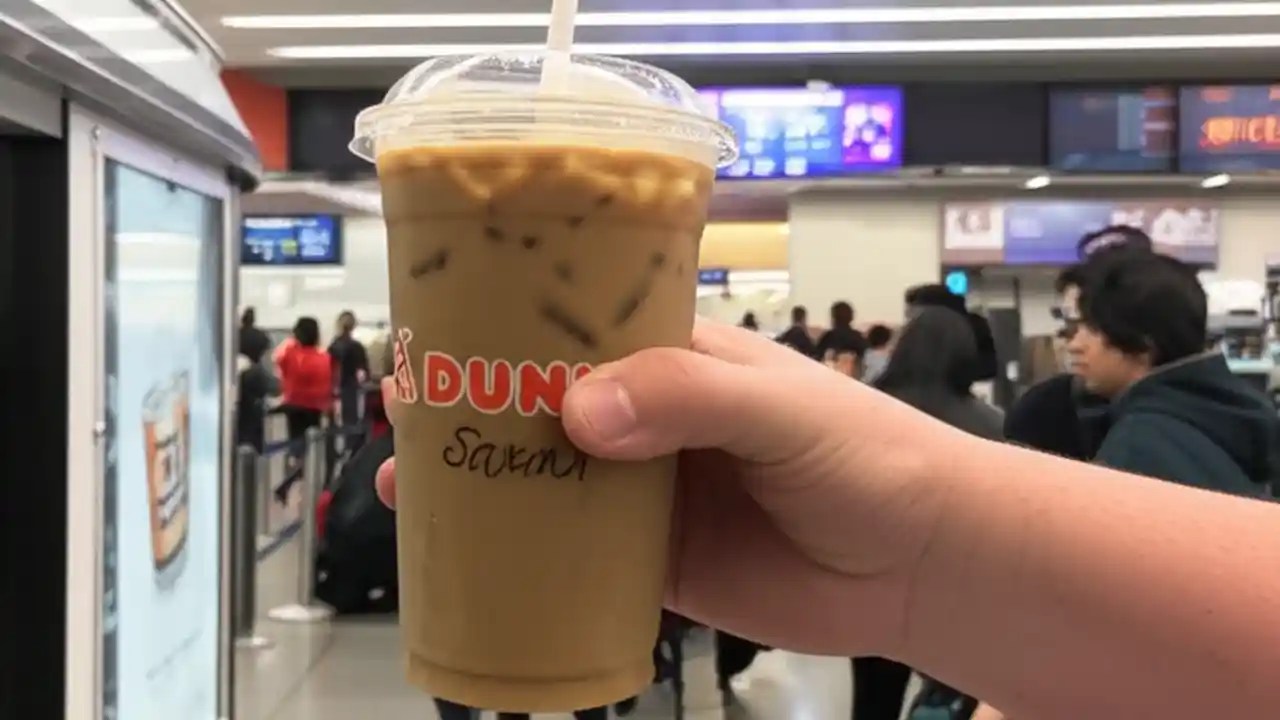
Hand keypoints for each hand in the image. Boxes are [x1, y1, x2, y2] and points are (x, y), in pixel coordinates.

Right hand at [378, 321, 962, 656]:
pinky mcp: (658, 566)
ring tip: (410, 489)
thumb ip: (689, 398)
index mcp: (675, 360)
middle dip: (470, 412)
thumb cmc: (864, 456)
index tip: (433, 339)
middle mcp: (651, 421)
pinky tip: (472, 566)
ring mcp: (649, 495)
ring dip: (482, 486)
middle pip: (542, 408)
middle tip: (403, 421)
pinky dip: (525, 562)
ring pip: (548, 484)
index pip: (574, 331)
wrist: (918, 564)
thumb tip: (578, 413)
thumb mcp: (779, 408)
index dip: (502, 332)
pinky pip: (577, 561)